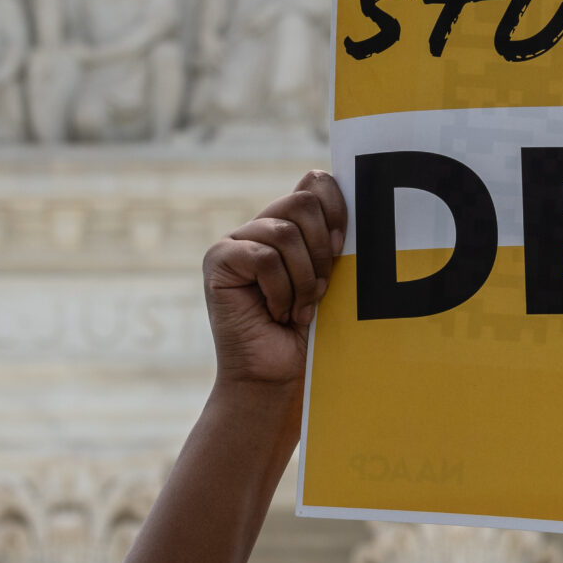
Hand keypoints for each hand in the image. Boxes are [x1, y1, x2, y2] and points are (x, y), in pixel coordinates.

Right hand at [202, 170, 346, 390]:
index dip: (337, 208)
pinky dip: (280, 290)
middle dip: (322, 251)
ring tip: (298, 309)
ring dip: (302, 279)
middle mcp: (261, 227)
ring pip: (285, 232)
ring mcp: (236, 242)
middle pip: (303, 202)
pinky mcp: (218, 260)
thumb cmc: (309, 334)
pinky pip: (263, 257)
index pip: (315, 184)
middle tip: (320, 290)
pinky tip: (276, 313)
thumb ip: (331, 237)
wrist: (278, 379)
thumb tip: (332, 184)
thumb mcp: (331, 279)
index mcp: (291, 226)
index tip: (344, 245)